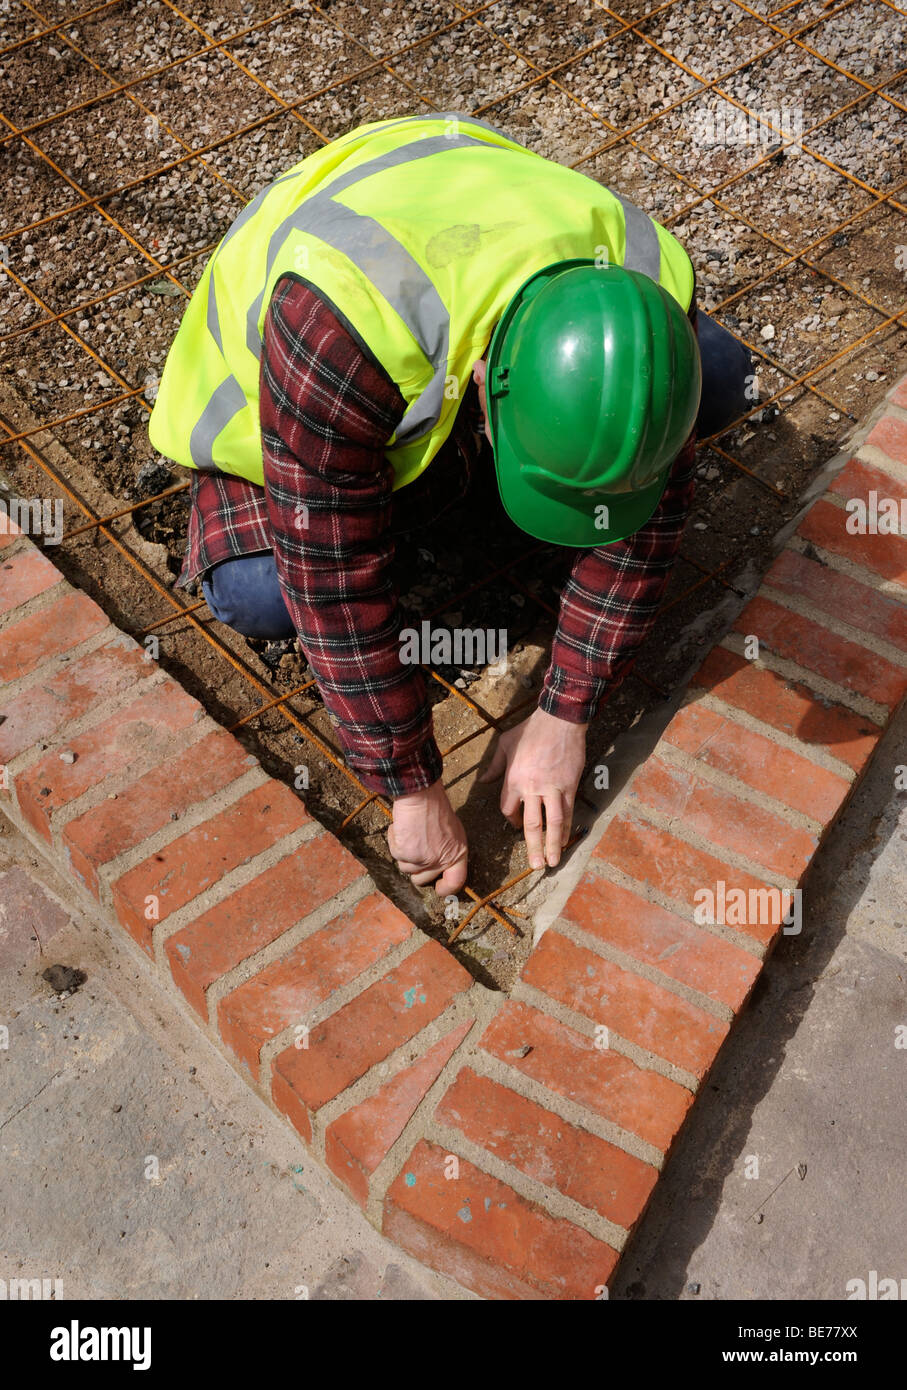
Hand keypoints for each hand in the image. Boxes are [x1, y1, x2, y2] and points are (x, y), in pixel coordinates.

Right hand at [387, 779, 467, 894]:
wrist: (421, 796)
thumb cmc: (436, 808)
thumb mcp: (452, 832)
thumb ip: (446, 851)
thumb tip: (436, 867)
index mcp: (458, 853)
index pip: (456, 881)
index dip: (446, 889)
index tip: (438, 889)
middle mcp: (442, 860)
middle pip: (422, 880)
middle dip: (415, 867)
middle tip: (414, 849)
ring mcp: (424, 859)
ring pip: (405, 868)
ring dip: (404, 852)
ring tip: (410, 832)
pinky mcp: (407, 854)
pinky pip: (395, 854)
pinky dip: (395, 840)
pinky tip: (402, 827)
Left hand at [479, 707, 586, 869]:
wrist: (559, 721)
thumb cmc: (530, 731)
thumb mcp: (505, 745)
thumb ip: (495, 766)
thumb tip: (482, 781)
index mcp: (514, 779)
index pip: (509, 809)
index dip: (513, 821)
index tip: (518, 826)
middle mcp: (532, 788)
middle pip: (532, 823)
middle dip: (532, 846)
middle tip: (534, 866)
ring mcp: (552, 788)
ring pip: (552, 823)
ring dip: (551, 845)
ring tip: (551, 863)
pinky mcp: (569, 786)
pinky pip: (568, 812)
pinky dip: (566, 829)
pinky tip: (564, 841)